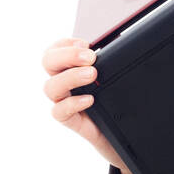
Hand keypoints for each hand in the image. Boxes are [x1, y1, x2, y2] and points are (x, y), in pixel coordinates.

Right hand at [41, 36, 138, 173]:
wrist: (126, 134)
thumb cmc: (119, 101)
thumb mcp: (117, 76)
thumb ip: (112, 60)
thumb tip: (122, 40)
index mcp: (73, 67)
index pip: (57, 49)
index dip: (65, 43)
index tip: (85, 43)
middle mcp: (65, 82)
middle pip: (48, 62)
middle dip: (67, 55)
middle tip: (90, 56)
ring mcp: (66, 101)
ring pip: (51, 87)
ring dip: (71, 77)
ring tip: (92, 74)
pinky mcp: (71, 120)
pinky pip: (59, 112)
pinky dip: (73, 103)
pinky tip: (89, 99)